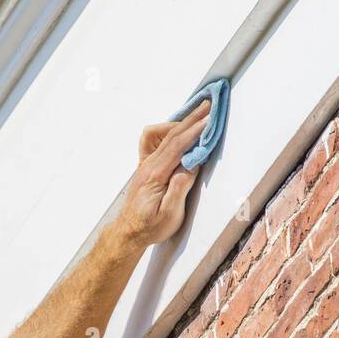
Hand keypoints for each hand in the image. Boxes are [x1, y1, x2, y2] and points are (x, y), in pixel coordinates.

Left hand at [116, 99, 211, 249]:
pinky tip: (177, 131)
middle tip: (209, 105)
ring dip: (180, 122)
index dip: (194, 131)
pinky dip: (165, 131)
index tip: (210, 119)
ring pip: (161, 134)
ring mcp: (144, 164)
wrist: (128, 232)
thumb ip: (179, 189)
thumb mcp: (169, 215)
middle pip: (171, 135)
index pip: (176, 146)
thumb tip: (191, 166)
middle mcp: (148, 166)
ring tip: (197, 115)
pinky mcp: (145, 166)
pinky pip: (152, 140)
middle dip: (191, 119)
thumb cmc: (150, 227)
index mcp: (155, 176)